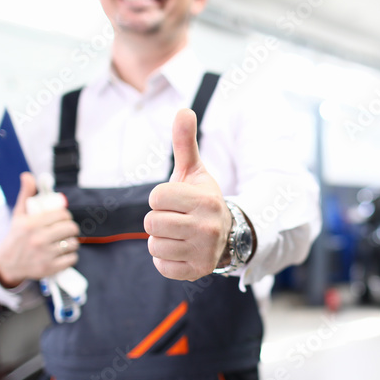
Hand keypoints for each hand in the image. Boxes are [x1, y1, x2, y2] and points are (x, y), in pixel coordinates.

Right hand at [0, 172, 80, 288]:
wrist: (7, 265)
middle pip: (70, 228)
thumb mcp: (18, 215)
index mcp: (31, 224)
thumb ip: (26, 195)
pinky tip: (64, 253)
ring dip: (72, 242)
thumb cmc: (16, 237)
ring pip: (73, 244)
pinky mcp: (50, 268)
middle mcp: (38, 239)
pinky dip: (71, 256)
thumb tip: (28, 175)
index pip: (62, 214)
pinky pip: (72, 259)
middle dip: (71, 228)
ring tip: (65, 241)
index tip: (63, 218)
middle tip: (66, 230)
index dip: (66, 216)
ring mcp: (44, 255)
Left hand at [145, 109, 229, 280]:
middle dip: (158, 219)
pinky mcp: (197, 271)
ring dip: (161, 240)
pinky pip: (161, 266)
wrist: (226, 235)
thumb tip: (184, 109)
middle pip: (152, 222)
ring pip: (154, 245)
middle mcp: (207, 226)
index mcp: (205, 199)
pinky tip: (180, 250)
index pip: (156, 198)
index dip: (160, 198)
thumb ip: (185, 142)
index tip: (175, 201)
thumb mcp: (194, 172)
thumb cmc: (201, 200)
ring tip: (179, 235)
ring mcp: (203, 251)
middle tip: (176, 219)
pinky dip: (165, 259)